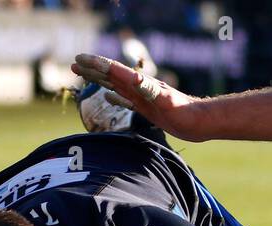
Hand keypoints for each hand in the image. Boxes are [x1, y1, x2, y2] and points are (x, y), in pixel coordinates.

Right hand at [71, 53, 210, 142]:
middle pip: (110, 75)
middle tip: (73, 65)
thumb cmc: (184, 111)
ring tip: (84, 76)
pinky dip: (115, 97)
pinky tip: (108, 96)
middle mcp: (138, 87)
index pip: (113, 70)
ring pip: (114, 85)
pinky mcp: (146, 107)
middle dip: (91, 69)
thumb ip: (151, 89)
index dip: (95, 64)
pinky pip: (126, 100)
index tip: (79, 59)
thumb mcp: (166, 100)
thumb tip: (135, 79)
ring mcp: (141, 97)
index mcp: (139, 83)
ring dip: (99, 80)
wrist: (197, 121)